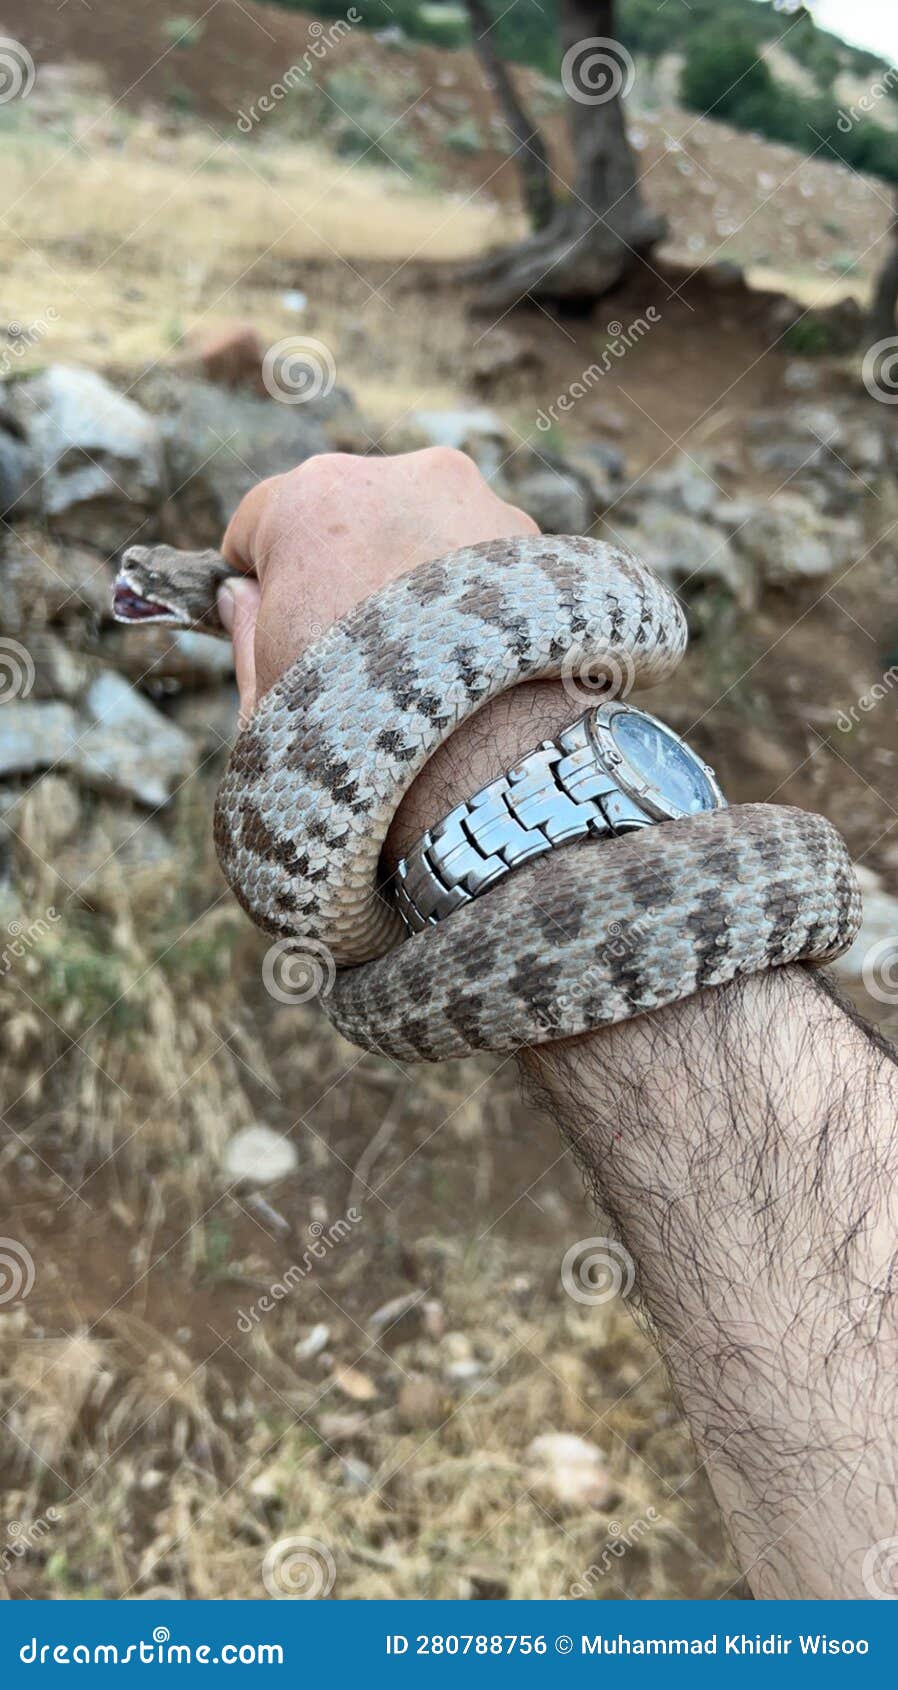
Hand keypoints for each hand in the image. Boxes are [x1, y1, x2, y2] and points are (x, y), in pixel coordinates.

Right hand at [217, 448, 575, 862]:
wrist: (489, 766)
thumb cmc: (360, 732)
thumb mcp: (269, 697)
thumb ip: (245, 631)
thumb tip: (242, 598)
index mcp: (312, 500)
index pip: (258, 521)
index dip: (256, 578)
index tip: (267, 621)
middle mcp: (401, 475)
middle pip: (347, 515)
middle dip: (340, 569)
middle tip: (351, 651)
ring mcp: (481, 501)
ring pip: (422, 529)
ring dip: (412, 576)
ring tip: (421, 662)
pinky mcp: (537, 543)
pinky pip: (483, 558)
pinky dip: (471, 595)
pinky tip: (470, 659)